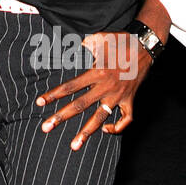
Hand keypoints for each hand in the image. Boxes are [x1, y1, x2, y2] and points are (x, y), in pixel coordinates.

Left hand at [36, 32, 154, 150]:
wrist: (145, 46)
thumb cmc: (119, 40)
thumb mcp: (97, 38)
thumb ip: (81, 44)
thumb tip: (67, 46)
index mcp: (96, 72)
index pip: (70, 87)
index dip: (53, 95)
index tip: (40, 103)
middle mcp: (105, 87)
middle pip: (80, 105)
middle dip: (61, 117)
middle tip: (45, 128)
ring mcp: (118, 96)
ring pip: (100, 118)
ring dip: (86, 133)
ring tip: (73, 146)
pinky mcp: (130, 100)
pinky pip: (125, 119)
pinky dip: (117, 128)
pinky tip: (106, 130)